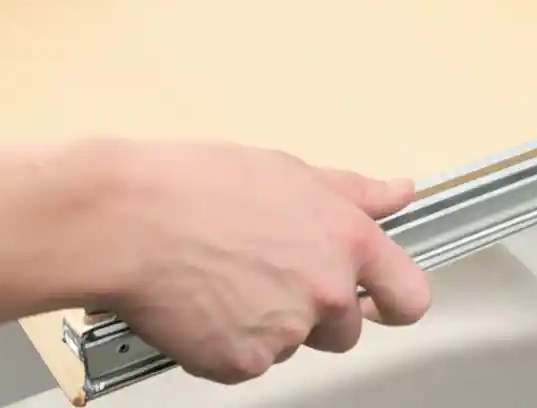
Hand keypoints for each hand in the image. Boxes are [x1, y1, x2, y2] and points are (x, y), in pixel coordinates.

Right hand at [67, 139, 430, 383]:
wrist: (128, 220)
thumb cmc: (196, 188)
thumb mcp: (289, 172)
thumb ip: (353, 191)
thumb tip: (396, 192)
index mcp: (347, 242)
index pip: (408, 296)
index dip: (395, 301)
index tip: (383, 300)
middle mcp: (326, 293)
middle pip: (346, 330)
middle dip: (316, 312)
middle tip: (268, 275)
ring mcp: (286, 334)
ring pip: (292, 345)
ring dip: (269, 324)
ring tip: (226, 277)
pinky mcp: (242, 364)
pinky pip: (248, 364)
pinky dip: (229, 343)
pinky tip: (205, 302)